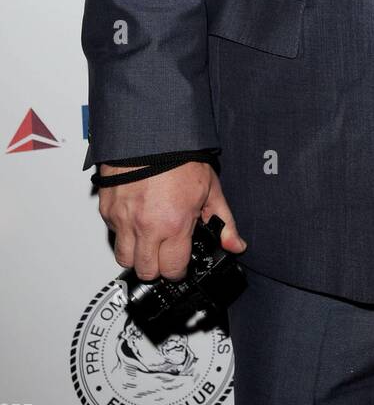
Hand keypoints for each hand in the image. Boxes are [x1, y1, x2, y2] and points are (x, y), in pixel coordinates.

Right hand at [98, 161, 247, 280]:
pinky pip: (113, 233)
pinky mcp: (107, 209)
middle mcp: (145, 226)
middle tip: (165, 252)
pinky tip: (137, 217)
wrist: (151, 132)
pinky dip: (124, 232)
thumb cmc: (180, 156)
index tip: (181, 262)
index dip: (179, 269)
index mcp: (173, 225)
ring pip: (124, 258)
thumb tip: (236, 245)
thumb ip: (224, 222)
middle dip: (157, 267)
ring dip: (137, 254)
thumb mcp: (211, 189)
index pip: (173, 270)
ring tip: (149, 239)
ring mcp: (123, 219)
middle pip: (146, 271)